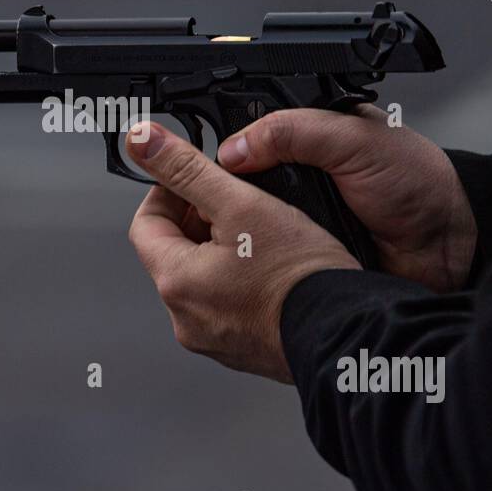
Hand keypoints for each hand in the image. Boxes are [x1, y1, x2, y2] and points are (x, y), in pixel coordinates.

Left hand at [125, 121, 360, 383]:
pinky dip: (241, 282)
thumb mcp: (241, 203)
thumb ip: (186, 169)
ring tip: (260, 234)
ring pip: (202, 278)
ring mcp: (213, 338)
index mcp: (175, 283)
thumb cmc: (301, 276)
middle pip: (173, 252)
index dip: (168, 191)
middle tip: (236, 203)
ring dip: (221, 251)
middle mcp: (186, 319)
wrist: (347, 330)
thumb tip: (144, 142)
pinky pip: (228, 304)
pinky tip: (272, 269)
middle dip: (198, 221)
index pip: (146, 223)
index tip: (194, 177)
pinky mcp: (242, 348)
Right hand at [217, 106, 476, 292]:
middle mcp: (299, 177)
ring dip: (253, 233)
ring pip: (252, 226)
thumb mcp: (354, 140)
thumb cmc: (417, 182)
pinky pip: (274, 259)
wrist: (451, 244)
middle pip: (242, 188)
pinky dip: (272, 260)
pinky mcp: (307, 256)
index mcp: (307, 137)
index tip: (212, 172)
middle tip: (232, 210)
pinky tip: (266, 261)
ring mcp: (301, 220)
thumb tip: (234, 148)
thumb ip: (294, 132)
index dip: (229, 157)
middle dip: (236, 200)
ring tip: (248, 238)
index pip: (247, 142)